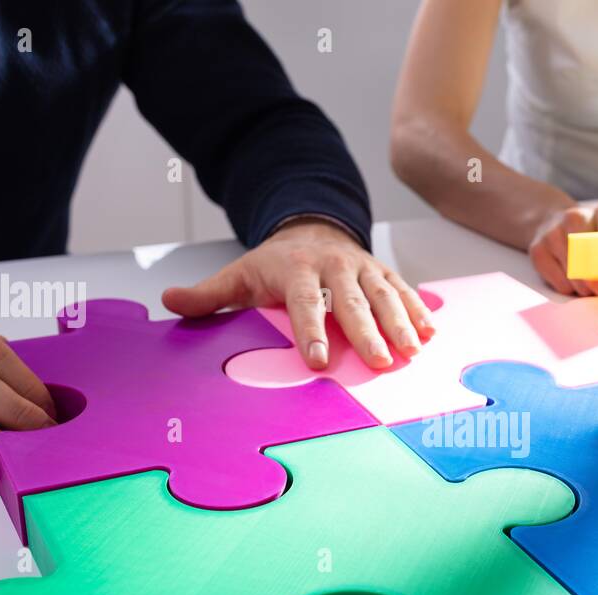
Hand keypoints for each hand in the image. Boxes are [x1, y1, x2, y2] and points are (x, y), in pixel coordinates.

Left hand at [162, 218, 433, 369]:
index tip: (317, 360)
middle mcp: (335, 267)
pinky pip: (404, 291)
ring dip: (400, 323)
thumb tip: (169, 301)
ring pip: (385, 295)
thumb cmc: (275, 265)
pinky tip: (429, 334)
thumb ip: (209, 295)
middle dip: (367, 331)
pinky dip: (418, 311)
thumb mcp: (240, 275)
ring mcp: (363, 269)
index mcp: (297, 271)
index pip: (305, 304)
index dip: (312, 332)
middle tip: (380, 360)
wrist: (311, 230)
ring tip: (411, 351)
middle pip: (353, 302)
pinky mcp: (384, 273)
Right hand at [528, 201, 597, 297]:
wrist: (552, 220)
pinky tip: (577, 286)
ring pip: (575, 276)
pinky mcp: (537, 250)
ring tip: (597, 292)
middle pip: (593, 261)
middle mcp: (577, 217)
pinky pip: (558, 282)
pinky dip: (571, 291)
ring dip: (590, 292)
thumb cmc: (597, 232)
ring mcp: (554, 233)